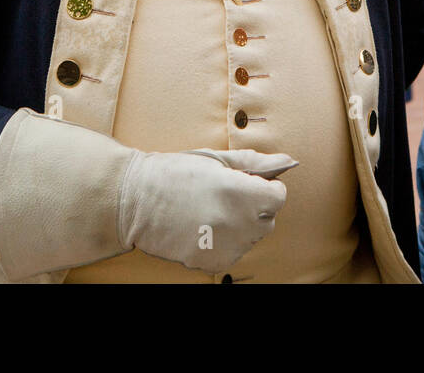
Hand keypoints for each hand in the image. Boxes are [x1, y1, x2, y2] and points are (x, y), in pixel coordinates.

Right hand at [0, 109, 297, 280]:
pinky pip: (233, 253)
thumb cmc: (176, 173)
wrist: (134, 201)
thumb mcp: (217, 160)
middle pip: (268, 219)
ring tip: (209, 211)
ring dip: (240, 226)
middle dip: (254, 207)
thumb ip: (256, 163)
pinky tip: (203, 228)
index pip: (279, 196)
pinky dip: (224, 243)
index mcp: (239, 192)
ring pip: (251, 238)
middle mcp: (235, 222)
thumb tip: (289, 162)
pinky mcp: (210, 263)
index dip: (265, 187)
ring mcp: (223, 246)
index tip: (246, 183)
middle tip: (223, 196)